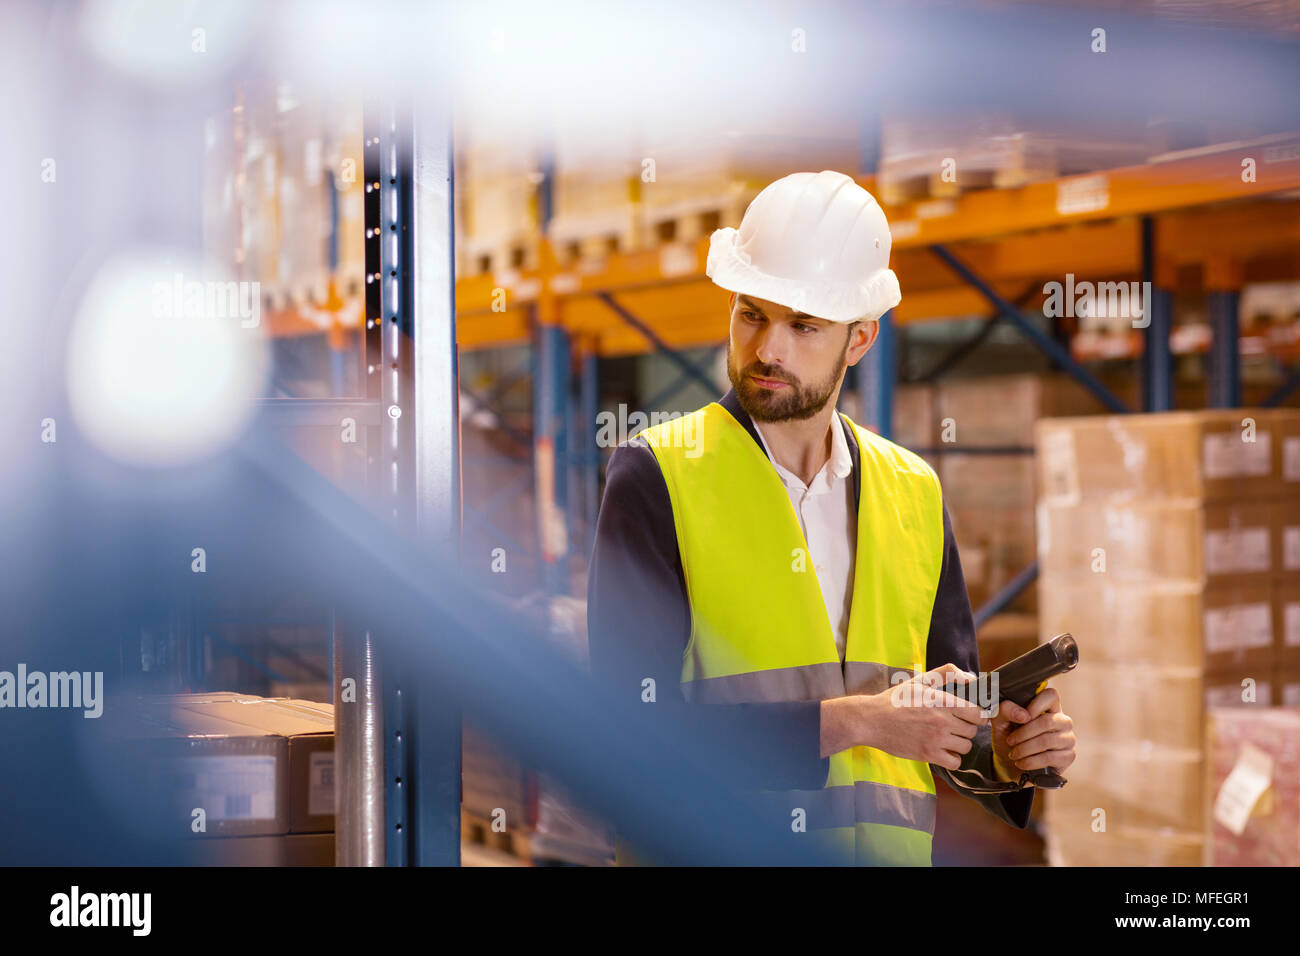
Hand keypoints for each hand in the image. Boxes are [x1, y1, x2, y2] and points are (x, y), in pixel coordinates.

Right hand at [862, 663, 990, 770]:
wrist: (872, 720)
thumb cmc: (896, 700)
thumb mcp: (920, 680)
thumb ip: (947, 673)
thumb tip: (970, 678)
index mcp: (943, 701)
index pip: (978, 713)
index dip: (978, 715)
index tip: (972, 716)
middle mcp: (943, 721)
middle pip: (973, 730)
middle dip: (967, 727)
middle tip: (954, 725)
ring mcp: (936, 739)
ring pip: (966, 746)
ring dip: (960, 743)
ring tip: (948, 737)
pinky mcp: (928, 755)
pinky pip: (955, 762)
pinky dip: (952, 758)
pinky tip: (943, 750)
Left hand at [990, 687, 1075, 784]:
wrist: (1010, 763)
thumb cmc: (1010, 736)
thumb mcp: (1000, 721)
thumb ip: (1006, 710)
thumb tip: (1023, 715)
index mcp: (1049, 706)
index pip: (1051, 695)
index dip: (1035, 705)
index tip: (1021, 718)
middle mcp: (1062, 721)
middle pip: (1047, 721)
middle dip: (1023, 733)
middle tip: (1010, 741)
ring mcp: (1068, 738)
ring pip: (1047, 740)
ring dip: (1025, 749)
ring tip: (1014, 753)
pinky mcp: (1068, 756)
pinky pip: (1050, 757)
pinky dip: (1030, 761)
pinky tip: (1021, 762)